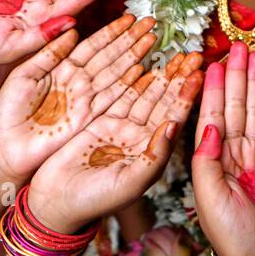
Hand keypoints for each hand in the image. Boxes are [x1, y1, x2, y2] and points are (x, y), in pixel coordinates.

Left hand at [0, 15, 159, 187]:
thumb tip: (72, 31)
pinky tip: (143, 71)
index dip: (111, 32)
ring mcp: (85, 99)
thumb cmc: (7, 113)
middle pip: (109, 56)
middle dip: (130, 40)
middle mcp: (78, 81)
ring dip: (135, 57)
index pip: (91, 45)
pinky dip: (129, 85)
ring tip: (152, 39)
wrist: (6, 148)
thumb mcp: (23, 76)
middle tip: (150, 23)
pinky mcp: (89, 118)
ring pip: (116, 73)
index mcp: (61, 68)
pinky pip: (113, 98)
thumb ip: (48, 54)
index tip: (128, 18)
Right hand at [26, 45, 204, 233]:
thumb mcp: (130, 182)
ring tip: (175, 53)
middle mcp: (139, 139)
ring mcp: (119, 129)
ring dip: (159, 75)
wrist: (56, 202)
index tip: (199, 74)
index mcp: (152, 154)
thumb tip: (172, 126)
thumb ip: (153, 155)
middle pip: (163, 102)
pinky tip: (143, 63)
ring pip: (144, 95)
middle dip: (178, 78)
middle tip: (193, 54)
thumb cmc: (95, 201)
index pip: (174, 118)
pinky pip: (119, 95)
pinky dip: (131, 79)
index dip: (187, 96)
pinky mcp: (99, 122)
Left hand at [191, 42, 254, 255]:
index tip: (212, 59)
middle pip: (235, 106)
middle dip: (237, 75)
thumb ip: (207, 164)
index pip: (211, 116)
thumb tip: (207, 125)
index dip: (212, 88)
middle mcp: (233, 155)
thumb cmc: (232, 241)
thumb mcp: (212, 202)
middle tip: (240, 45)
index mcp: (212, 162)